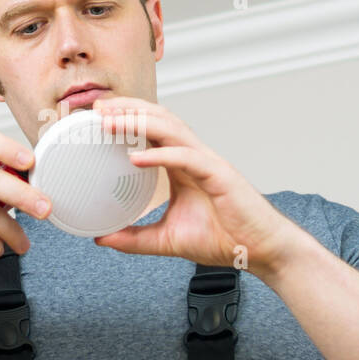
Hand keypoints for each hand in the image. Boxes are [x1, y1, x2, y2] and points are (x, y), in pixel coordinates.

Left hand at [91, 95, 298, 278]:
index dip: (126, 118)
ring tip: (111, 122)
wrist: (261, 252)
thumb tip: (101, 239)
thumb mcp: (168, 240)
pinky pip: (187, 158)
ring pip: (171, 130)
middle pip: (159, 119)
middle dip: (128, 109)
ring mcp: (208, 163)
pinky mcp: (220, 177)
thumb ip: (135, 238)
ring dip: (139, 122)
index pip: (152, 130)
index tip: (97, 116)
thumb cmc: (224, 239)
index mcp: (183, 165)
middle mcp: (195, 157)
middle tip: (97, 108)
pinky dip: (162, 154)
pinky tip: (138, 158)